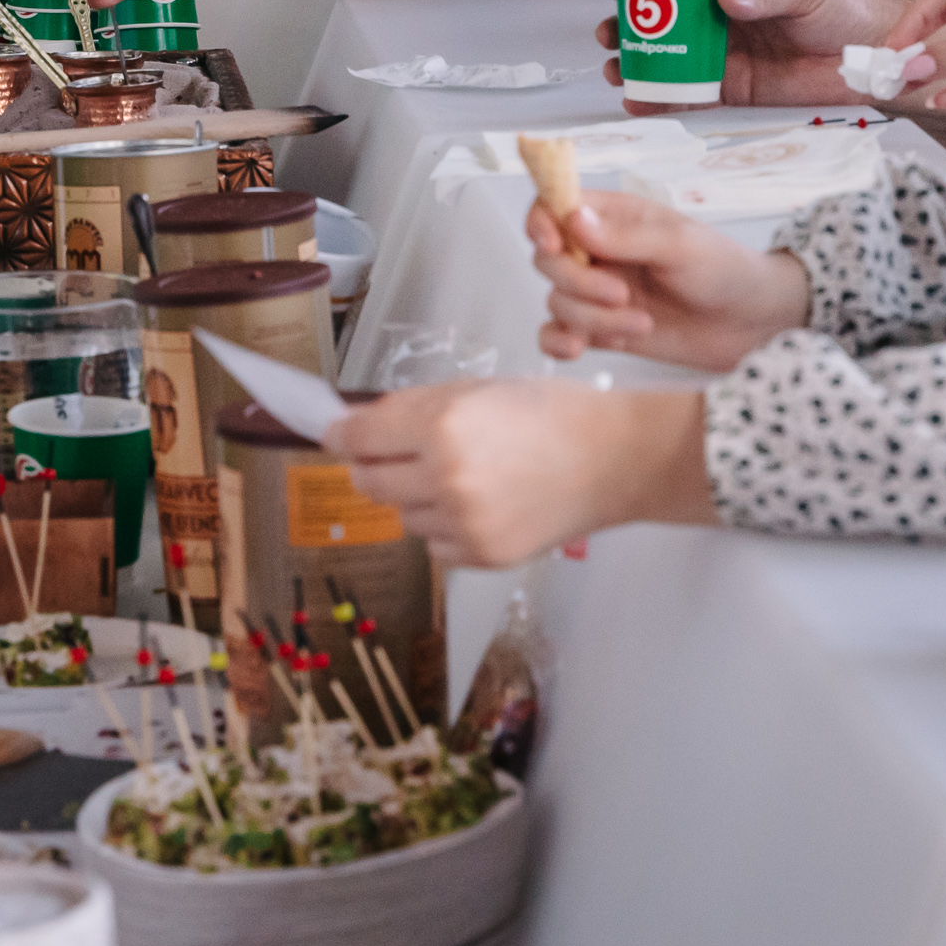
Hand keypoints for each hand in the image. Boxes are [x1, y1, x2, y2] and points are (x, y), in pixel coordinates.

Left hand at [329, 380, 710, 567]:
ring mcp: (463, 523)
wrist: (613, 459)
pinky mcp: (481, 556)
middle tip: (397, 452)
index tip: (332, 432)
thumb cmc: (550, 413)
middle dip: (374, 464)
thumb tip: (355, 425)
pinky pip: (434, 544)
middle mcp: (446, 479)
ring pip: (401, 516)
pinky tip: (482, 503)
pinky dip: (445, 525)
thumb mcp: (477, 389)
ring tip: (463, 475)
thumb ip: (412, 408)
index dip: (339, 433)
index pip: (358, 437)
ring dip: (415, 497)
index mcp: (442, 427)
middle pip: (368, 481)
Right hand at [531, 189, 811, 368]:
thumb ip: (624, 236)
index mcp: (615, 217)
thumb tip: (573, 218)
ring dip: (592, 318)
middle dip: (578, 283)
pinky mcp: (602, 329)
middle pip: (548, 260)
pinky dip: (561, 342)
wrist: (750, 325)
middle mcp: (599, 251)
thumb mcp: (680, 245)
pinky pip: (557, 334)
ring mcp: (598, 292)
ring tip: (640, 323)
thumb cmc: (724, 270)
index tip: (554, 244)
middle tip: (622, 294)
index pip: (553, 206)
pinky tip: (583, 349)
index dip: (542, 222)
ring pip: (558, 301)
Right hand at [598, 0, 907, 109]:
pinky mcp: (735, 90)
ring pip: (671, 59)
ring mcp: (725, 56)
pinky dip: (663, 101)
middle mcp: (722, 21)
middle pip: (665, 22)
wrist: (869, 58)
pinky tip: (638, 103)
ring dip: (639, 63)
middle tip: (610, 34)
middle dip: (631, 27)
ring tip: (616, 69)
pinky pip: (692, 96)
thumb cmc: (842, 13)